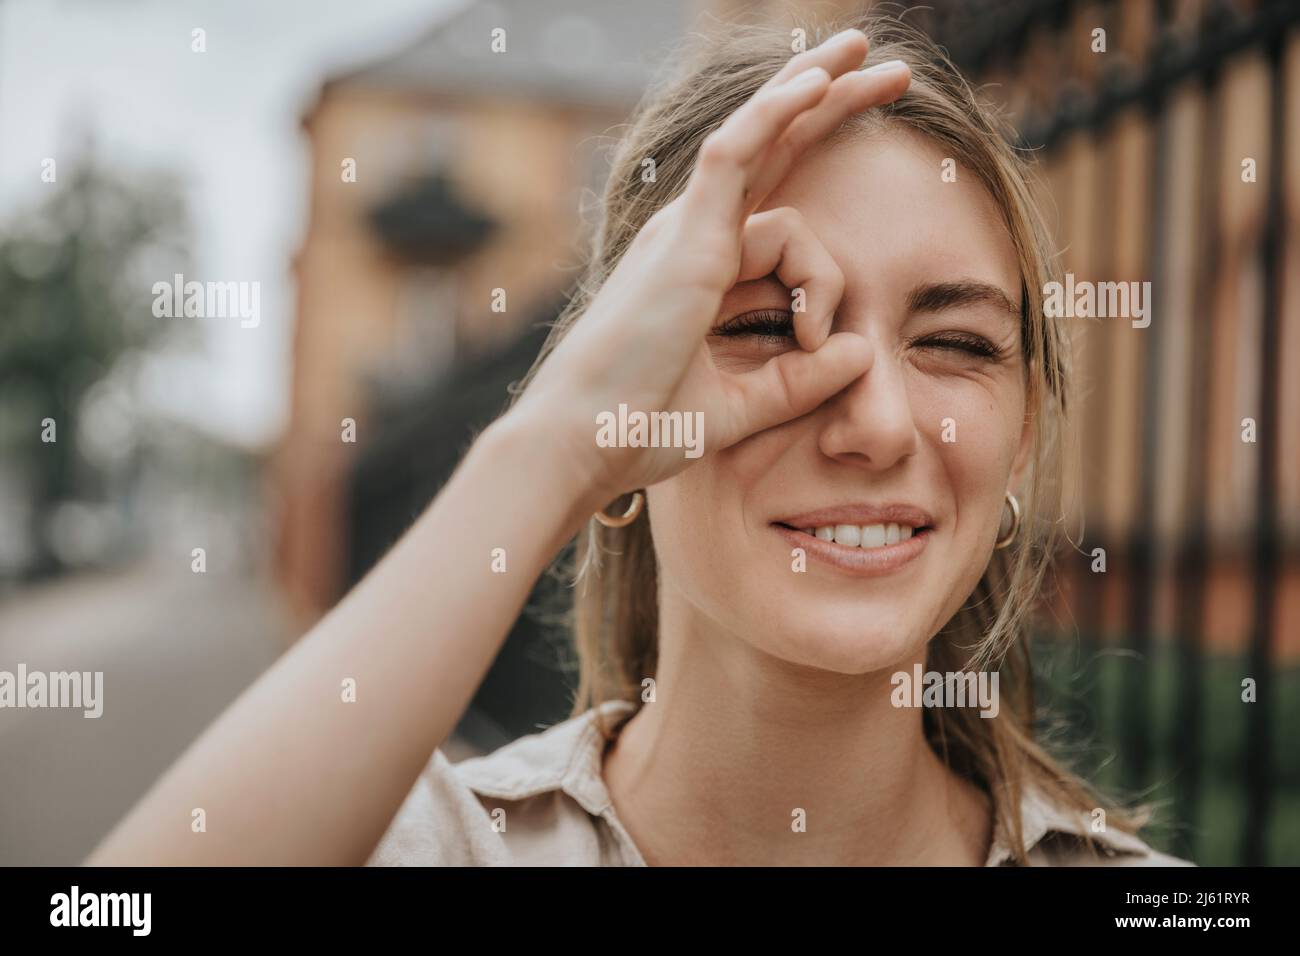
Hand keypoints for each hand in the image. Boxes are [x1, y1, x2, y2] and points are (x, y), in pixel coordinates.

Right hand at [516, 29, 910, 503]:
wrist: (585, 442)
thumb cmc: (642, 427)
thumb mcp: (742, 407)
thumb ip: (800, 382)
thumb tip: (862, 352)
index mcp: (703, 269)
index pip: (778, 214)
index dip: (825, 235)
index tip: (828, 336)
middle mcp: (693, 235)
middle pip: (772, 149)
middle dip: (830, 106)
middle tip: (889, 72)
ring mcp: (687, 229)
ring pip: (762, 142)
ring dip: (818, 92)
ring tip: (873, 57)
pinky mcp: (685, 236)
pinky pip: (732, 152)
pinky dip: (773, 113)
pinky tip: (819, 82)